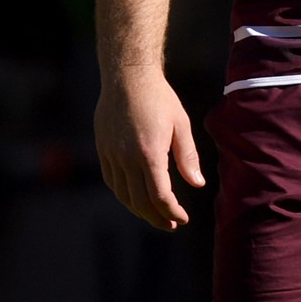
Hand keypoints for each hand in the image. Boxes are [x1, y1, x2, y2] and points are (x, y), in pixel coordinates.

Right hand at [94, 66, 204, 230]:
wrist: (127, 77)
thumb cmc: (159, 98)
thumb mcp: (181, 124)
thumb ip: (187, 157)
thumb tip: (197, 185)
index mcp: (149, 153)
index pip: (160, 196)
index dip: (172, 212)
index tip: (182, 219)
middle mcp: (127, 158)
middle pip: (140, 202)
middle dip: (157, 218)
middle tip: (171, 224)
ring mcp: (112, 155)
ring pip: (123, 195)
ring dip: (139, 210)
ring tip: (155, 214)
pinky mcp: (103, 149)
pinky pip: (112, 181)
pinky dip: (124, 194)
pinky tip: (135, 196)